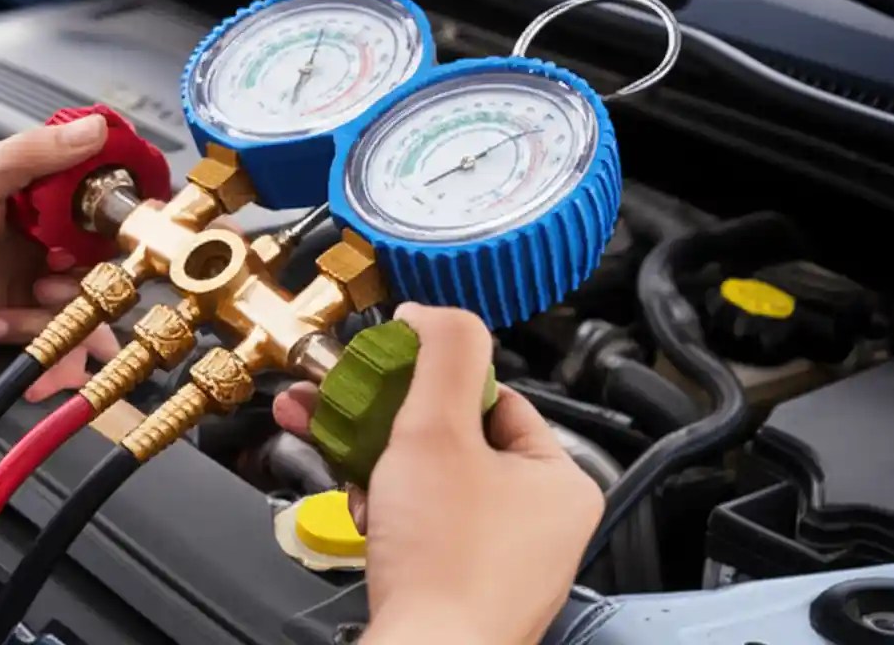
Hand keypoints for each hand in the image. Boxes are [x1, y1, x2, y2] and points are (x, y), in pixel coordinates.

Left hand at [0, 115, 120, 396]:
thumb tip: (94, 128)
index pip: (90, 188)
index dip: (113, 204)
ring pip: (81, 294)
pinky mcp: (14, 317)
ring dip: (64, 304)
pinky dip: (29, 330)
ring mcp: (24, 275)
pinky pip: (50, 329)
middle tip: (62, 269)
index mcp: (26, 190)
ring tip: (32, 298)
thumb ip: (33, 154)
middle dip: (93, 267)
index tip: (125, 219)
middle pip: (97, 249)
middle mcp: (31, 231)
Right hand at [273, 304, 603, 643]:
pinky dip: (387, 510)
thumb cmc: (445, 565)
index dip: (434, 382)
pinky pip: (423, 525)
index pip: (494, 397)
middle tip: (345, 406)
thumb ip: (442, 355)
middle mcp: (538, 521)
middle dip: (386, 423)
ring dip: (377, 463)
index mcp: (559, 481)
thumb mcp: (437, 430)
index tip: (389, 373)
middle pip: (452, 439)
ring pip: (430, 482)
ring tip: (334, 448)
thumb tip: (435, 312)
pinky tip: (360, 507)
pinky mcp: (461, 582)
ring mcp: (500, 556)